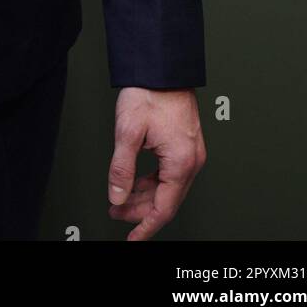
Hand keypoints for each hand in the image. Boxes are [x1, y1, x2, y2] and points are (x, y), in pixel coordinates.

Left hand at [107, 87, 205, 240]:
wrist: (162, 67)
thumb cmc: (150, 92)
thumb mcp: (128, 131)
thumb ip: (121, 168)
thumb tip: (117, 195)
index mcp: (181, 162)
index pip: (164, 209)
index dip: (145, 227)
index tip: (132, 239)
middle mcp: (191, 160)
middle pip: (166, 200)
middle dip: (139, 211)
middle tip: (115, 212)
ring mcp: (190, 152)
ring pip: (167, 187)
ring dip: (144, 196)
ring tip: (120, 198)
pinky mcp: (185, 144)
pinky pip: (169, 173)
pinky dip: (151, 181)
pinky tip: (135, 181)